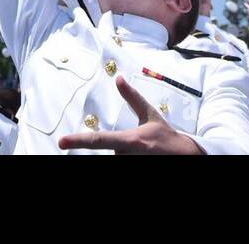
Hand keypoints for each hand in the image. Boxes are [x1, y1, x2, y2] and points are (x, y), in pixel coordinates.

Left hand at [57, 76, 203, 154]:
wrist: (187, 156)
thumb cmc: (166, 136)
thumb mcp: (150, 115)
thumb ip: (132, 98)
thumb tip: (118, 78)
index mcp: (131, 141)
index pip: (99, 140)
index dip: (78, 140)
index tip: (61, 141)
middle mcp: (129, 156)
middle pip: (113, 152)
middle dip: (124, 148)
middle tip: (143, 146)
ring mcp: (133, 165)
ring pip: (119, 159)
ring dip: (130, 154)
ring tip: (146, 152)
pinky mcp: (137, 171)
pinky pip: (124, 164)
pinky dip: (132, 157)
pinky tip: (146, 155)